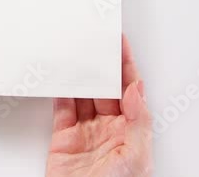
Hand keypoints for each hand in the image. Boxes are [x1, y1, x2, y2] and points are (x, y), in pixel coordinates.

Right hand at [46, 35, 152, 176]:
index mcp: (132, 131)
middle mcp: (110, 129)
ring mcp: (86, 133)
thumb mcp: (136, 156)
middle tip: (96, 42)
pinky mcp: (63, 139)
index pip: (130, 90)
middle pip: (106, 88)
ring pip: (83, 95)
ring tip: (77, 54)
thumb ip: (138, 120)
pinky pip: (61, 109)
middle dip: (102, 65)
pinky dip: (60, 91)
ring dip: (80, 75)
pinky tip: (61, 78)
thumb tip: (136, 89)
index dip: (126, 65)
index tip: (121, 43)